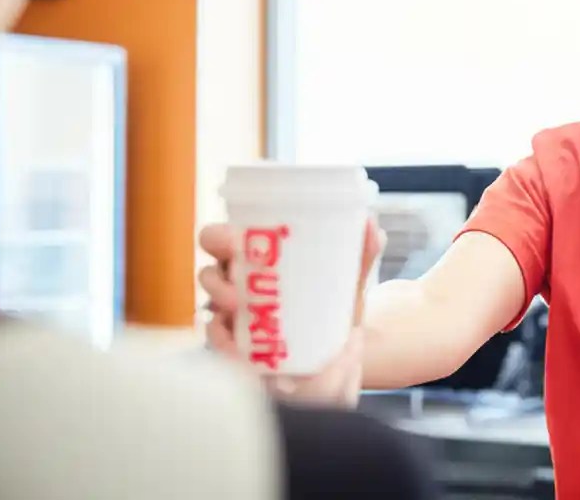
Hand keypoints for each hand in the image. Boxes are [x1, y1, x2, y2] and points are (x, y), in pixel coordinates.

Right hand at [197, 219, 383, 406]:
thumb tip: (371, 223)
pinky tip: (237, 346)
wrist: (343, 355)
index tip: (237, 242)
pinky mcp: (238, 347)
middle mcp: (239, 285)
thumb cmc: (335, 307)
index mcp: (257, 260)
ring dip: (218, 307)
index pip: (221, 239)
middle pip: (209, 271)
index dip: (218, 237)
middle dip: (215, 276)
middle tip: (238, 284)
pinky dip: (224, 343)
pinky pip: (219, 343)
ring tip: (239, 310)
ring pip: (209, 305)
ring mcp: (236, 317)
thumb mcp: (349, 281)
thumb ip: (362, 252)